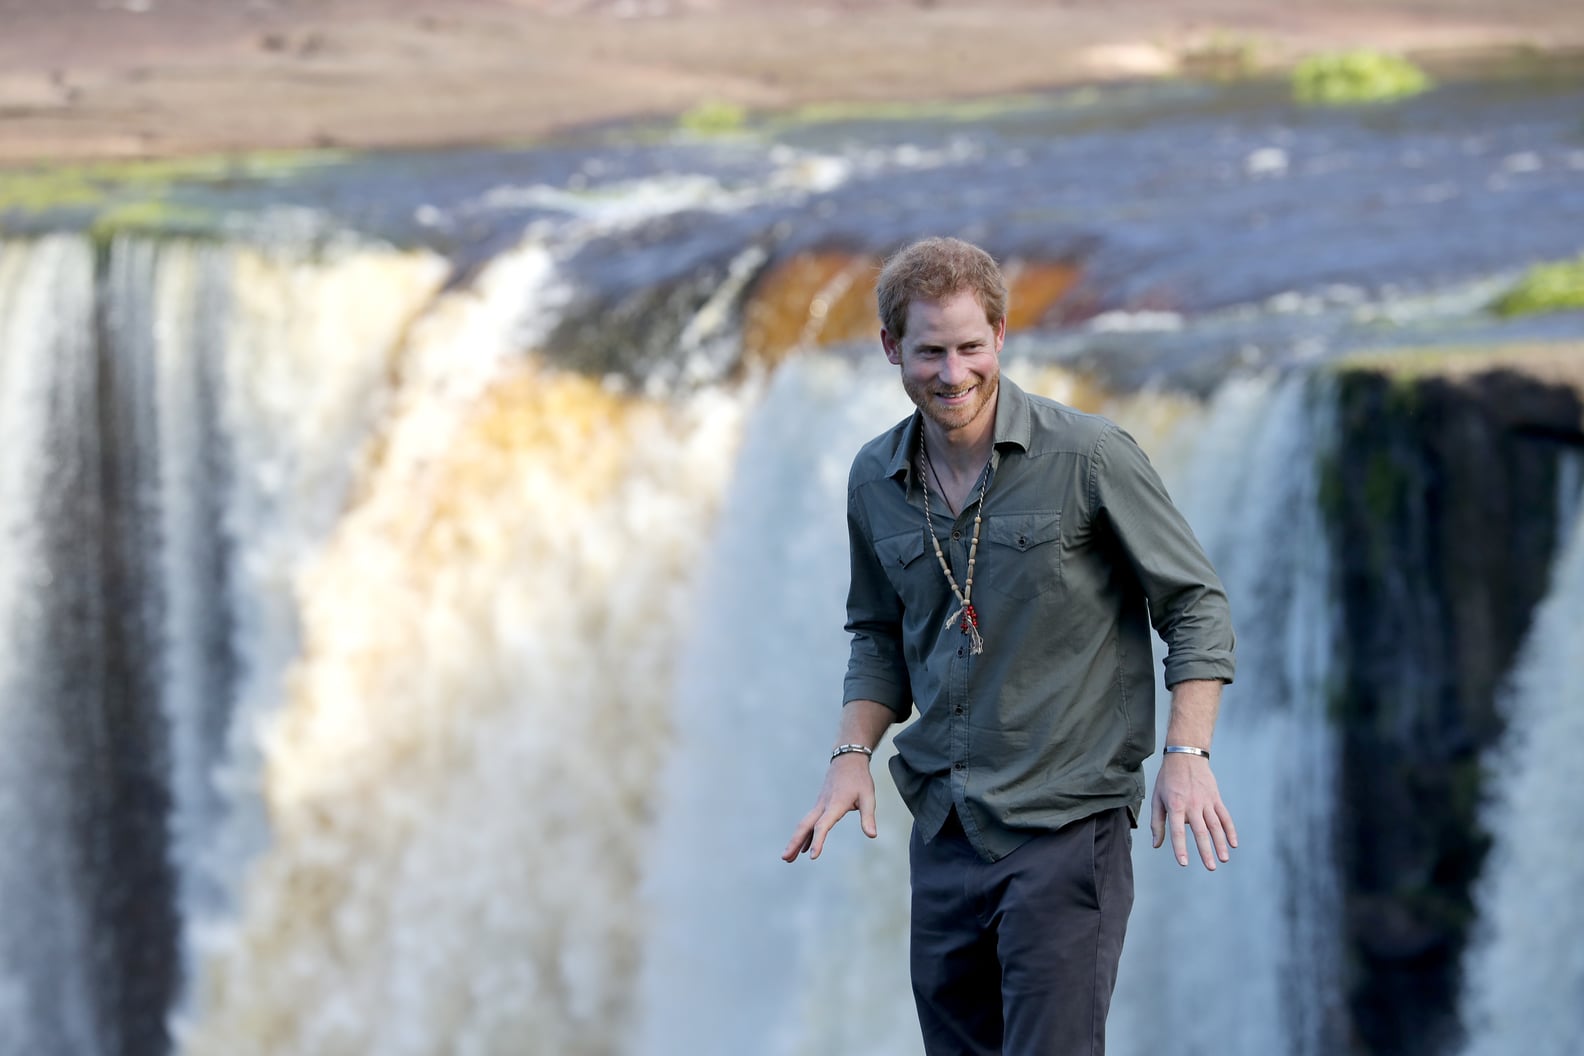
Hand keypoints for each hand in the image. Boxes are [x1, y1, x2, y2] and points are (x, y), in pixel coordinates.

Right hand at [782, 754, 877, 861]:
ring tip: (787, 858)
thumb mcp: (868, 797)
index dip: (817, 841)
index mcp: (835, 804)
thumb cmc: (859, 779)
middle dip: (794, 842)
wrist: (848, 759)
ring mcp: (819, 804)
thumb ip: (868, 817)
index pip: (823, 825)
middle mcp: (823, 805)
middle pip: (805, 826)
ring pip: (804, 824)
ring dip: (795, 841)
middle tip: (785, 858)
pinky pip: (809, 822)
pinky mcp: (820, 805)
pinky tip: (802, 847)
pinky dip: (804, 835)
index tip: (812, 856)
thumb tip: (872, 835)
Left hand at [1150, 753, 1236, 869]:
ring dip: (1220, 843)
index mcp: (1175, 805)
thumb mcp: (1157, 799)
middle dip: (1206, 850)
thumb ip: (1157, 823)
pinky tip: (1233, 844)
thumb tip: (1156, 845)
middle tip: (1210, 867)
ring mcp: (1206, 801)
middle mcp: (1192, 804)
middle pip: (1200, 831)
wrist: (1185, 755)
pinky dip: (1230, 830)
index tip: (1184, 863)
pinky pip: (1225, 816)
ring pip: (1216, 825)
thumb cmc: (1167, 779)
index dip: (1180, 848)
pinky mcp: (1216, 798)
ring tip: (1223, 859)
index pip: (1178, 831)